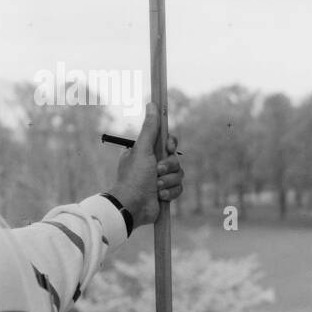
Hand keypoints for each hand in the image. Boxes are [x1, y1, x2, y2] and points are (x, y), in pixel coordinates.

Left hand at [109, 102, 183, 228]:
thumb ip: (150, 129)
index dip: (170, 145)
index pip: (167, 142)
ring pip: (179, 174)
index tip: (167, 147)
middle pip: (176, 159)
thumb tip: (152, 105)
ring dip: (168, 181)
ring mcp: (160, 179)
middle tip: (157, 171)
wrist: (132, 206)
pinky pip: (179, 188)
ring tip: (156, 187)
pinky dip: (171, 192)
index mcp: (146, 152)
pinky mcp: (166, 192)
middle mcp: (153, 164)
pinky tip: (160, 196)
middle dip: (168, 167)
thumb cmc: (134, 177)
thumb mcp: (142, 150)